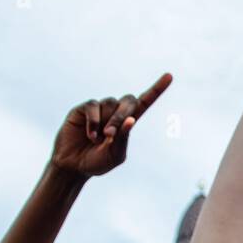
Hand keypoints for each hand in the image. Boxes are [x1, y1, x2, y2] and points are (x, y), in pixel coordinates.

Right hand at [49, 74, 172, 178]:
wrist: (73, 166)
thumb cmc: (96, 162)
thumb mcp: (114, 155)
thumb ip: (122, 138)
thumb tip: (131, 120)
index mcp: (127, 123)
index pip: (145, 102)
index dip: (156, 89)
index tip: (169, 76)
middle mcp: (115, 112)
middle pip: (129, 101)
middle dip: (123, 116)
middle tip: (111, 134)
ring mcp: (99, 109)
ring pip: (110, 103)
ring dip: (107, 122)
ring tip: (97, 139)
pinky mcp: (83, 109)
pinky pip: (93, 107)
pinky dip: (94, 122)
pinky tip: (90, 135)